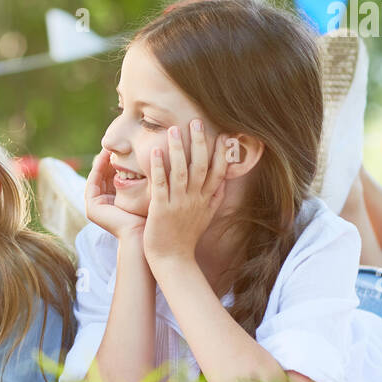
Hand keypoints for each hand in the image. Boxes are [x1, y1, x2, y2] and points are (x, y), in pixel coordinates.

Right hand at [85, 149, 146, 238]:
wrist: (143, 235)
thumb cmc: (152, 215)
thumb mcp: (149, 191)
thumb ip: (150, 176)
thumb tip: (159, 153)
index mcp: (117, 202)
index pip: (118, 175)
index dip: (123, 159)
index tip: (130, 144)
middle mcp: (104, 204)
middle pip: (107, 174)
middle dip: (112, 157)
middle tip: (118, 141)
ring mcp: (96, 207)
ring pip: (99, 176)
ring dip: (103, 160)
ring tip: (111, 144)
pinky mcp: (91, 207)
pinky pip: (93, 181)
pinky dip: (98, 167)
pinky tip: (106, 155)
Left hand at [142, 121, 227, 271]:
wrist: (173, 260)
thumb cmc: (187, 238)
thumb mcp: (206, 217)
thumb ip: (216, 198)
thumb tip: (226, 180)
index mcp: (206, 200)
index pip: (217, 171)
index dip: (220, 152)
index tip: (222, 133)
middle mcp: (195, 199)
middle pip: (200, 166)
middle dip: (199, 143)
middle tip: (196, 121)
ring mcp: (178, 204)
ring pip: (180, 171)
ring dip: (177, 149)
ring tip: (173, 129)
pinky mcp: (161, 209)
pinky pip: (160, 185)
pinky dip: (159, 168)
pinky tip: (155, 152)